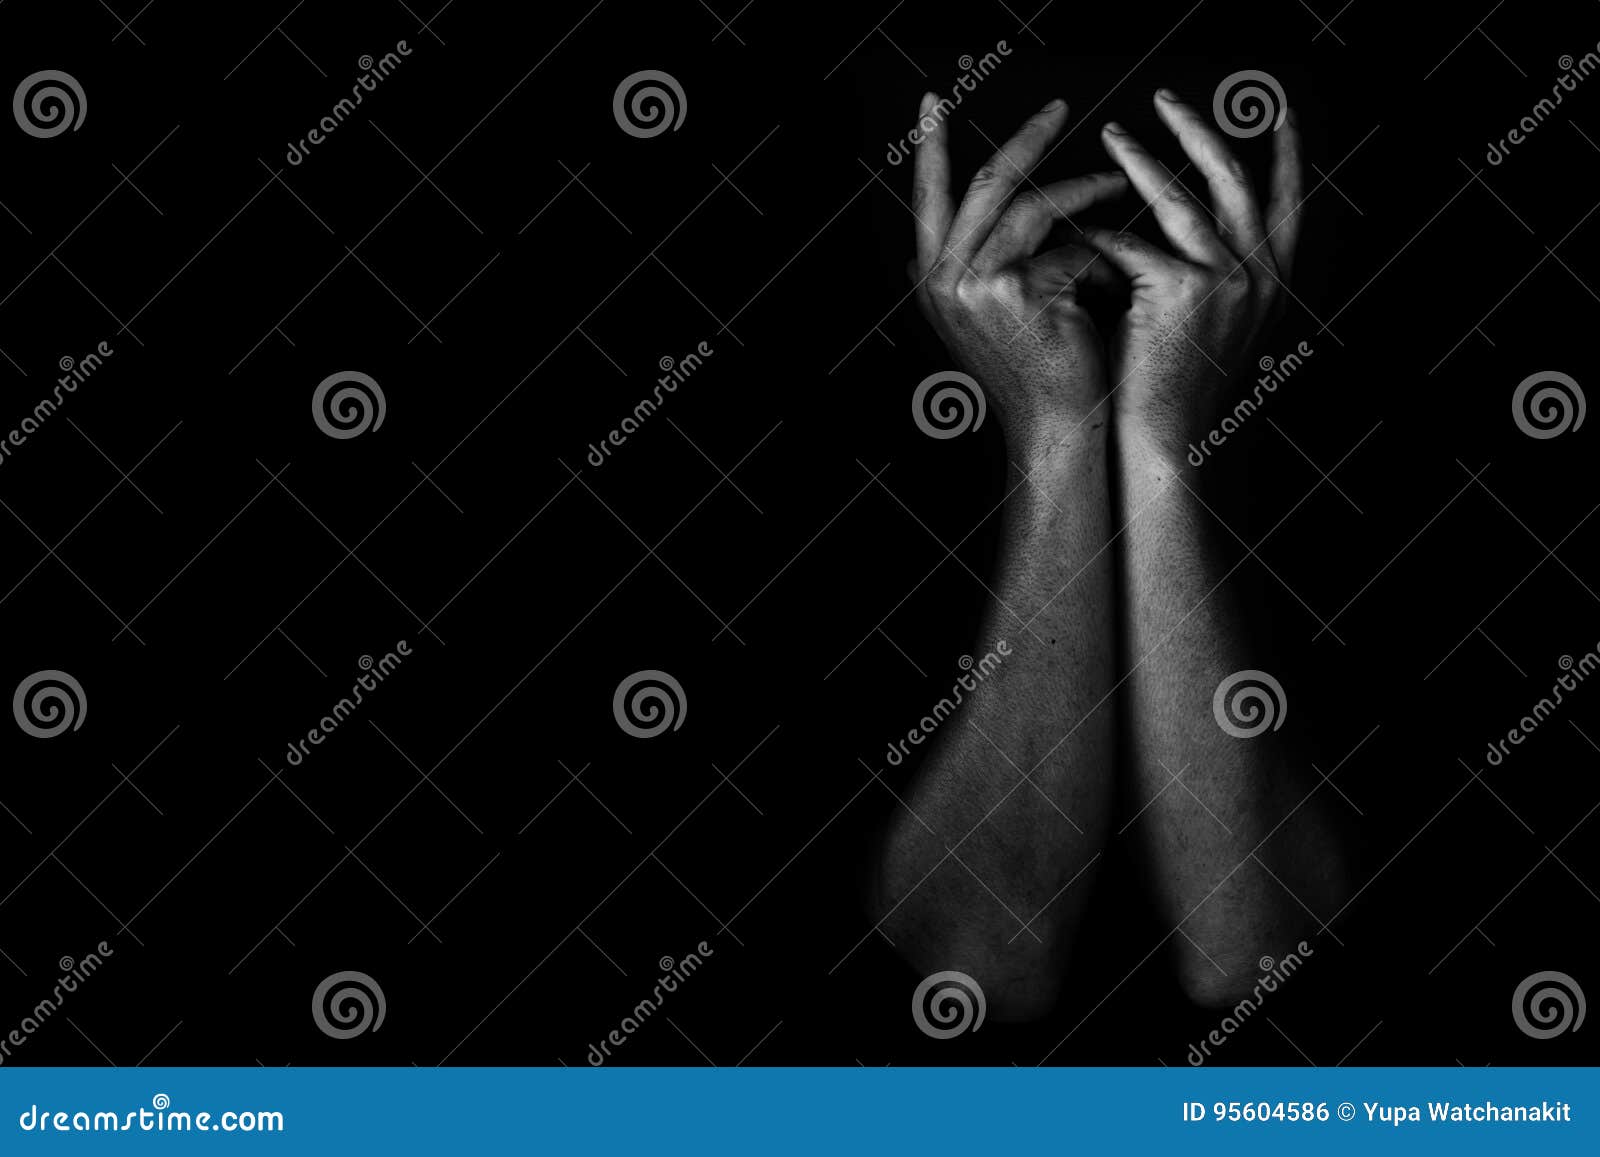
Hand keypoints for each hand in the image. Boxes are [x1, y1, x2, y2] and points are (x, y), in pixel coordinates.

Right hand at [910, 94, 1127, 446]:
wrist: (1057, 431)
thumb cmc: (1040, 373)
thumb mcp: (992, 317)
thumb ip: (977, 272)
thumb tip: (956, 237)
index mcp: (933, 282)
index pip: (929, 198)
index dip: (930, 147)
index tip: (932, 100)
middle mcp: (942, 281)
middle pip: (983, 184)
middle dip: (1026, 139)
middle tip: (1060, 106)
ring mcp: (974, 285)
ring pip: (1032, 206)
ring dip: (1084, 189)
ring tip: (1118, 182)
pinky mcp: (1016, 291)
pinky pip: (1070, 244)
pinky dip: (1100, 254)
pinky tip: (1118, 281)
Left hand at [1082, 89, 1302, 456]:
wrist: (1161, 442)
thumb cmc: (1168, 386)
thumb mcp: (1205, 323)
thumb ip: (1206, 271)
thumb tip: (1172, 215)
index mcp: (1274, 281)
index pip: (1288, 198)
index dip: (1286, 150)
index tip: (1275, 106)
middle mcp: (1261, 275)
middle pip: (1235, 176)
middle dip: (1199, 128)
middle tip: (1164, 96)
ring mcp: (1227, 281)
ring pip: (1182, 196)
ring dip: (1142, 160)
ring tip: (1111, 135)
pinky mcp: (1183, 291)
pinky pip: (1131, 240)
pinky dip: (1099, 231)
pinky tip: (1075, 226)